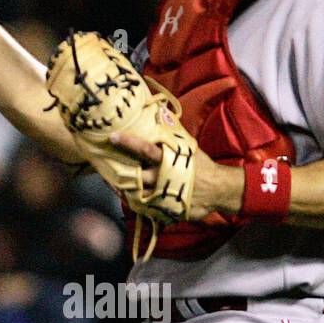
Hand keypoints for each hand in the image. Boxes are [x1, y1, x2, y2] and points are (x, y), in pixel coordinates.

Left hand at [108, 131, 239, 219]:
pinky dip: (135, 203)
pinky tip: (128, 198)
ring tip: (112, 183)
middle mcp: (162, 177)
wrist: (219, 189)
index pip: (145, 149)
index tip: (113, 137)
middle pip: (134, 176)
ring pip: (135, 194)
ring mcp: (163, 195)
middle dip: (118, 172)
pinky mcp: (165, 209)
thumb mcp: (188, 148)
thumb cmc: (201, 166)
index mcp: (168, 160)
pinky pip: (145, 208)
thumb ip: (172, 136)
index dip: (128, 143)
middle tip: (104, 168)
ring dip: (123, 189)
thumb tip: (160, 113)